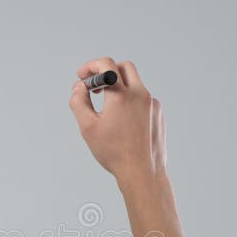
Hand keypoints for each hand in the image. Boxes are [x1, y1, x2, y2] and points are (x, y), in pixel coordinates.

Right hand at [68, 57, 165, 182]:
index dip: (90, 66)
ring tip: (107, 107)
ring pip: (134, 83)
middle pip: (124, 67)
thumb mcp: (88, 128)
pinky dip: (130, 101)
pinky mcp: (157, 113)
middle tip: (95, 88)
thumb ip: (78, 102)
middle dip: (106, 71)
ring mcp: (152, 104)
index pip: (106, 64)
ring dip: (119, 87)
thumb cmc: (113, 152)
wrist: (142, 172)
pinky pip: (142, 99)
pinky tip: (122, 121)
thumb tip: (79, 87)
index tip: (81, 77)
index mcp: (121, 95)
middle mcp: (140, 94)